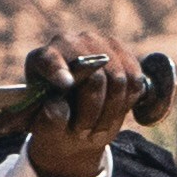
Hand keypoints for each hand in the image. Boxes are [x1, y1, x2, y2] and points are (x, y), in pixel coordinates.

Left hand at [1, 43, 172, 176]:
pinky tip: (112, 112)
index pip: (49, 61)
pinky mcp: (123, 53)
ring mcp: (99, 44)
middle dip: (91, 111)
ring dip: (110, 112)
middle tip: (81, 133)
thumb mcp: (44, 128)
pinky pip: (134, 81)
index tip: (66, 85)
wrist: (76, 116)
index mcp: (41, 60)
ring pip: (117, 81)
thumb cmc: (54, 121)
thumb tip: (58, 108)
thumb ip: (48, 121)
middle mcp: (70, 43)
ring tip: (96, 128)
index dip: (58, 71)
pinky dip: (127, 103)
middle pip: (92, 77)